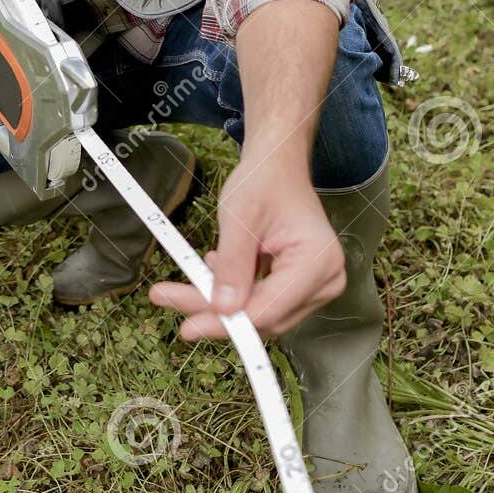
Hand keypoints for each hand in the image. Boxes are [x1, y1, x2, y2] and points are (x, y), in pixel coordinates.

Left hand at [148, 154, 345, 339]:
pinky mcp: (300, 286)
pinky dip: (234, 292)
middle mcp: (326, 280)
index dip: (225, 322)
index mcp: (318, 262)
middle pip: (263, 316)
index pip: (267, 310)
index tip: (187, 327)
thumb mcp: (239, 219)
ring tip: (192, 275)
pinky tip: (215, 269)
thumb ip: (232, 266)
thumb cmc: (263, 181)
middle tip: (167, 298)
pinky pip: (263, 302)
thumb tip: (222, 309)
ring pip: (260, 313)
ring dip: (222, 302)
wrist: (276, 165)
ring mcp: (316, 285)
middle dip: (215, 311)